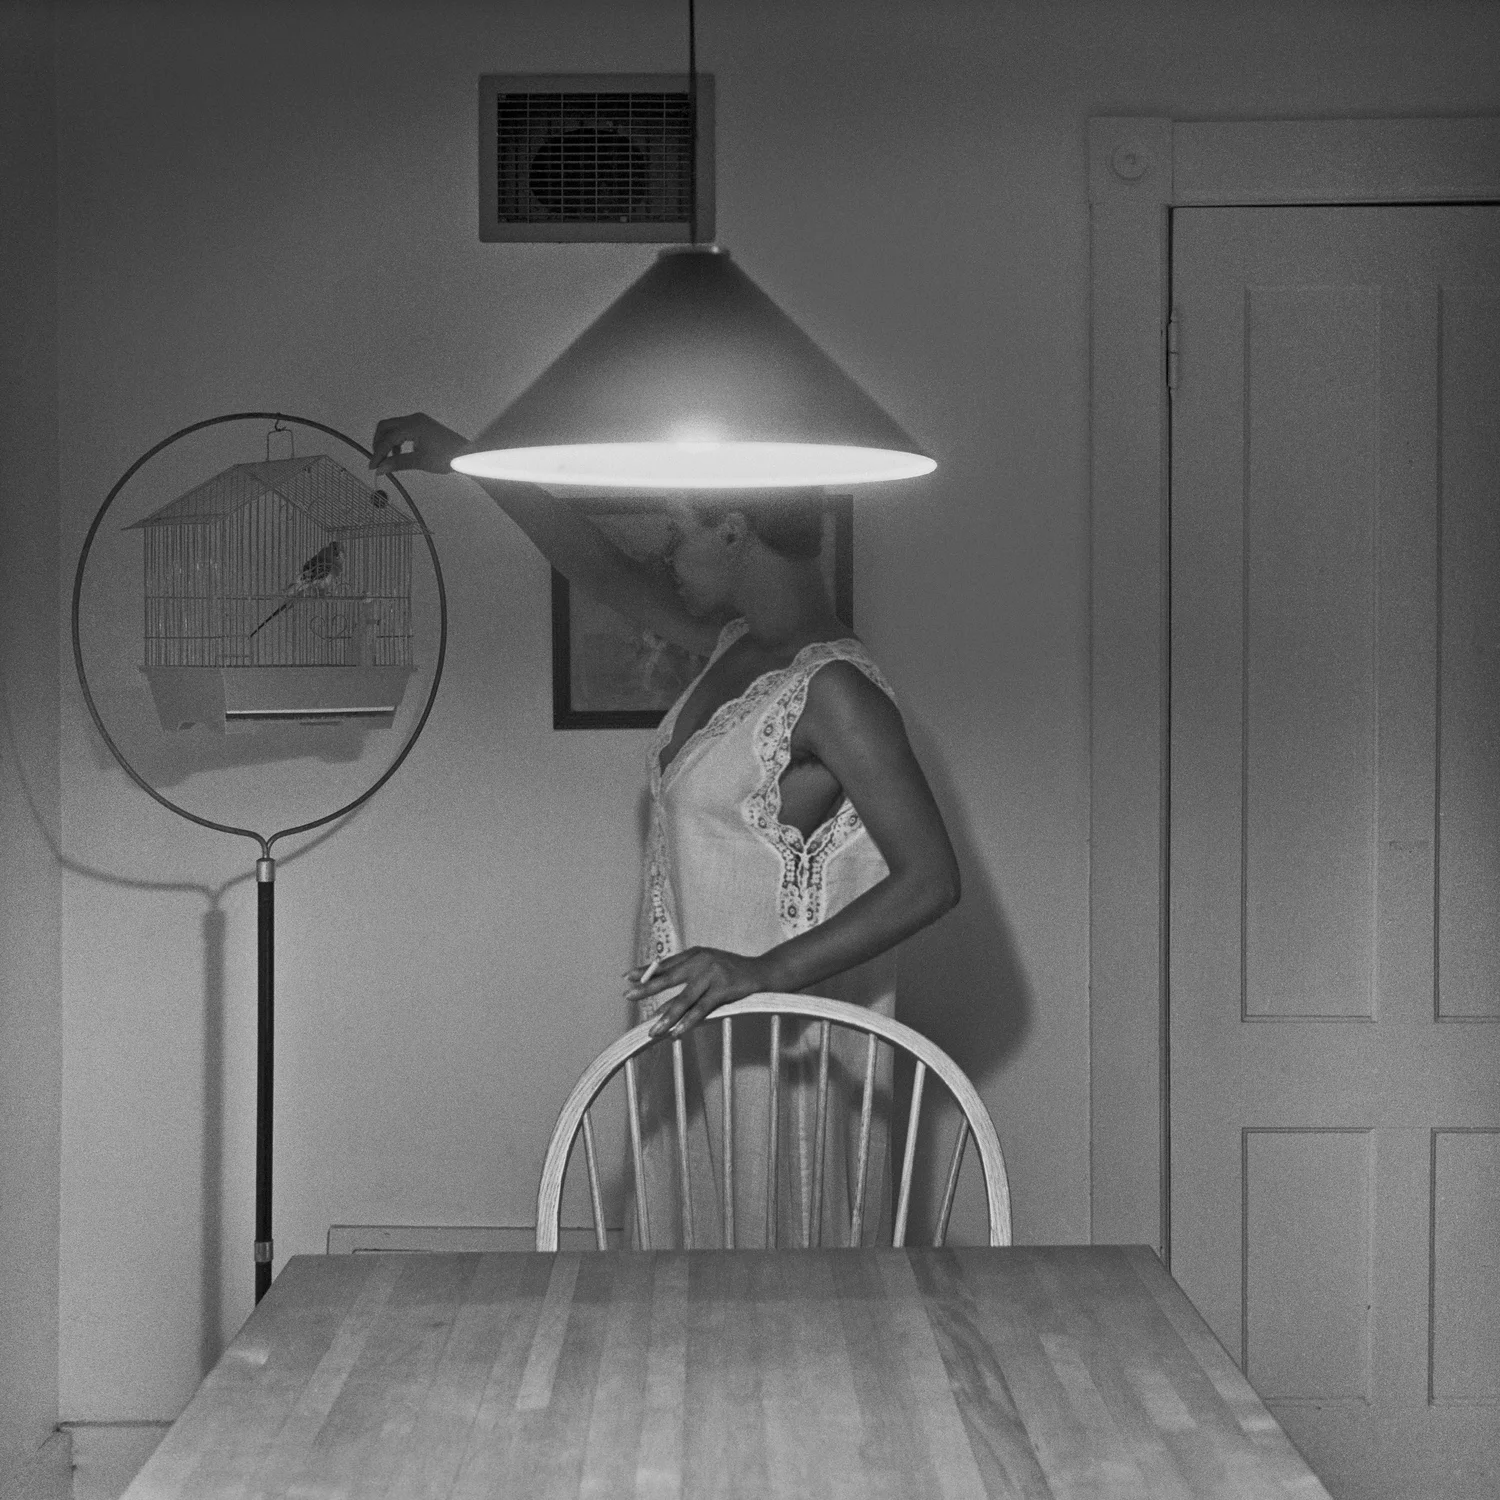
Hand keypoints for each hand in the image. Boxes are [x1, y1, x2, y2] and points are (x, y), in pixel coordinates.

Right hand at [370, 413, 469, 475]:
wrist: (467, 455)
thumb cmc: (446, 458)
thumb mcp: (420, 461)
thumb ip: (398, 463)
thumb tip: (379, 469)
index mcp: (413, 425)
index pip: (388, 438)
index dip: (378, 453)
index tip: (372, 467)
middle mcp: (414, 418)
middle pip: (385, 427)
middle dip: (378, 443)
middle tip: (378, 461)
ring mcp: (418, 420)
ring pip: (392, 427)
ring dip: (386, 442)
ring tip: (389, 459)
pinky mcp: (421, 424)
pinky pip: (401, 429)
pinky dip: (396, 440)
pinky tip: (399, 453)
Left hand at [624, 948, 773, 1037]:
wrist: (763, 972)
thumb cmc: (733, 970)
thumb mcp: (709, 965)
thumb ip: (688, 975)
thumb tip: (662, 996)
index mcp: (695, 953)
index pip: (665, 964)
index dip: (646, 971)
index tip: (627, 977)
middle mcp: (701, 961)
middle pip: (669, 978)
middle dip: (647, 988)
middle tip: (629, 996)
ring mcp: (712, 975)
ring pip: (684, 999)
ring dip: (666, 1016)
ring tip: (652, 1030)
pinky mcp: (723, 990)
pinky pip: (701, 1010)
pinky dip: (688, 1023)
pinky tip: (676, 1033)